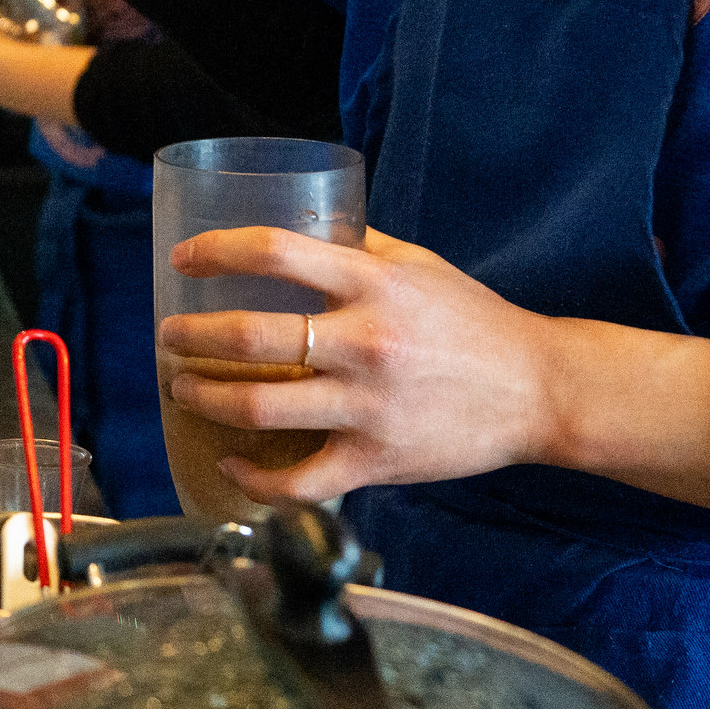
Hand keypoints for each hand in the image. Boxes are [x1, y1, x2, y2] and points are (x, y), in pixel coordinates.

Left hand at [158, 226, 560, 502]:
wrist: (538, 390)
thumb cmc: (474, 322)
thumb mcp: (418, 265)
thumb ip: (358, 246)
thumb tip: (301, 227)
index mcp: (375, 283)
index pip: (275, 252)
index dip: (216, 252)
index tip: (183, 260)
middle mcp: (367, 342)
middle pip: (251, 336)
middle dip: (192, 337)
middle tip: (170, 337)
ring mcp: (369, 406)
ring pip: (262, 407)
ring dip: (206, 397)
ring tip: (183, 389)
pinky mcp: (377, 460)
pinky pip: (300, 481)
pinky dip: (255, 478)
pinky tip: (232, 464)